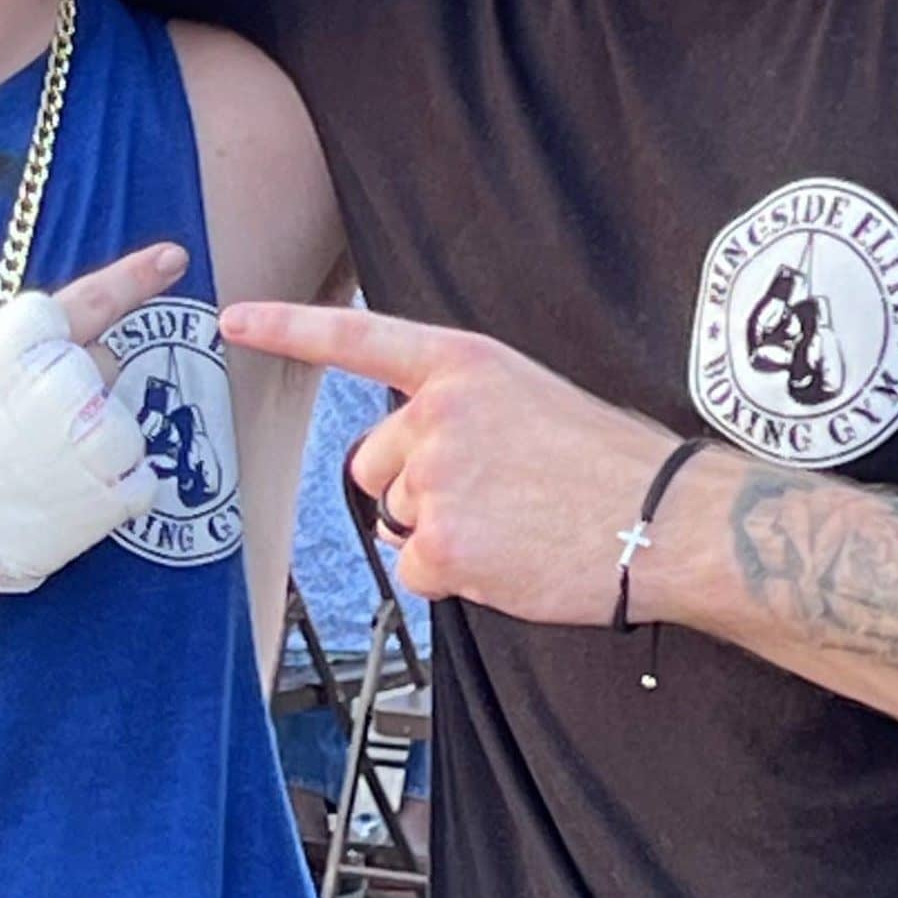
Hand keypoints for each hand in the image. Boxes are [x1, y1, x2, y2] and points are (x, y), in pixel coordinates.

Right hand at [0, 198, 175, 709]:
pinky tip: (62, 501)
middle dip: (72, 391)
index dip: (135, 278)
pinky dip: (113, 491)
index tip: (177, 258)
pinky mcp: (111, 494)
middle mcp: (68, 378)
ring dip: (92, 442)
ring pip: (124, 421)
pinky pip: (141, 478)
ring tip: (31, 471)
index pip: (94, 298)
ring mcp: (94, 437)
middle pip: (104, 366)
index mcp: (22, 337)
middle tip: (14, 432)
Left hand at [221, 301, 674, 626]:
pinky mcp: (442, 543)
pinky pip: (416, 571)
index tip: (231, 319)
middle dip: (412, 489)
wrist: (666, 520)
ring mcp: (437, 478)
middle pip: (372, 463)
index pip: (357, 338)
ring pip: (395, 521)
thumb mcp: (531, 400)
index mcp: (465, 365)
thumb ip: (463, 413)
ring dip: (439, 535)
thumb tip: (409, 471)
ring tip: (514, 526)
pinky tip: (511, 560)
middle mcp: (440, 413)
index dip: (287, 329)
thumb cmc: (610, 466)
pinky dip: (455, 578)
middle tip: (494, 498)